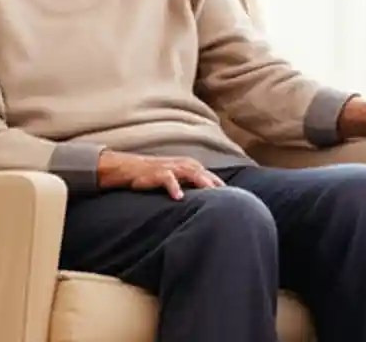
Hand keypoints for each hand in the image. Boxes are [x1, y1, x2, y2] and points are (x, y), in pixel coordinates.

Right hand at [97, 150, 225, 199]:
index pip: (210, 175)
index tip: (234, 198)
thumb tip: (209, 200)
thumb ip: (192, 184)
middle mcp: (184, 164)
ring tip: (210, 193)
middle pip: (204, 173)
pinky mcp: (157, 172)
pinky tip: (179, 197)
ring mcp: (171, 167)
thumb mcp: (178, 178)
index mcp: (191, 166)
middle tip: (228, 196)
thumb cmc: (157, 175)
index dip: (221, 185)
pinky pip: (168, 179)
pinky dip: (174, 187)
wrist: (130, 168)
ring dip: (200, 181)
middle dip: (216, 183)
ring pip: (190, 172)